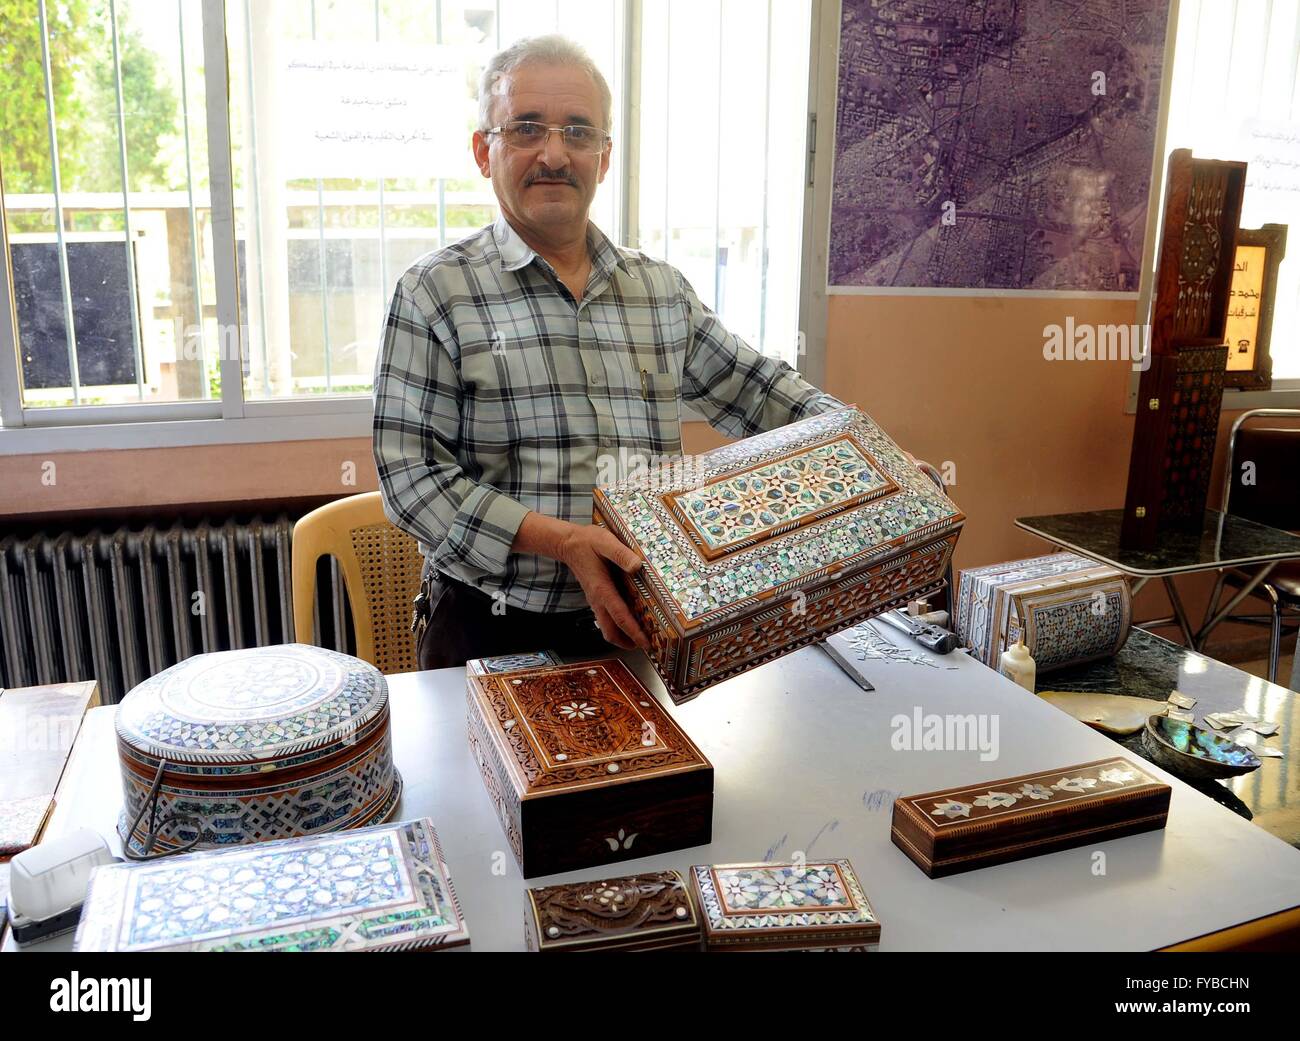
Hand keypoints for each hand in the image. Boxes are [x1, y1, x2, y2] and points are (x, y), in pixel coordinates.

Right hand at [556, 524, 649, 651]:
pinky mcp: (596, 598)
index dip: (634, 632)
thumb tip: (637, 566)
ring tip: (641, 638)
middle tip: (647, 646)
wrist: (568, 544)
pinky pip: (607, 619)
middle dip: (628, 643)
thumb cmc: (588, 542)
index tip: (646, 643)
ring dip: (623, 637)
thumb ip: (621, 554)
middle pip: (611, 632)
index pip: (620, 617)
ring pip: (607, 628)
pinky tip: (631, 620)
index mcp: (602, 590)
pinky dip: (618, 626)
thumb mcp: (606, 542)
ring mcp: (596, 601)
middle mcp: (598, 600)